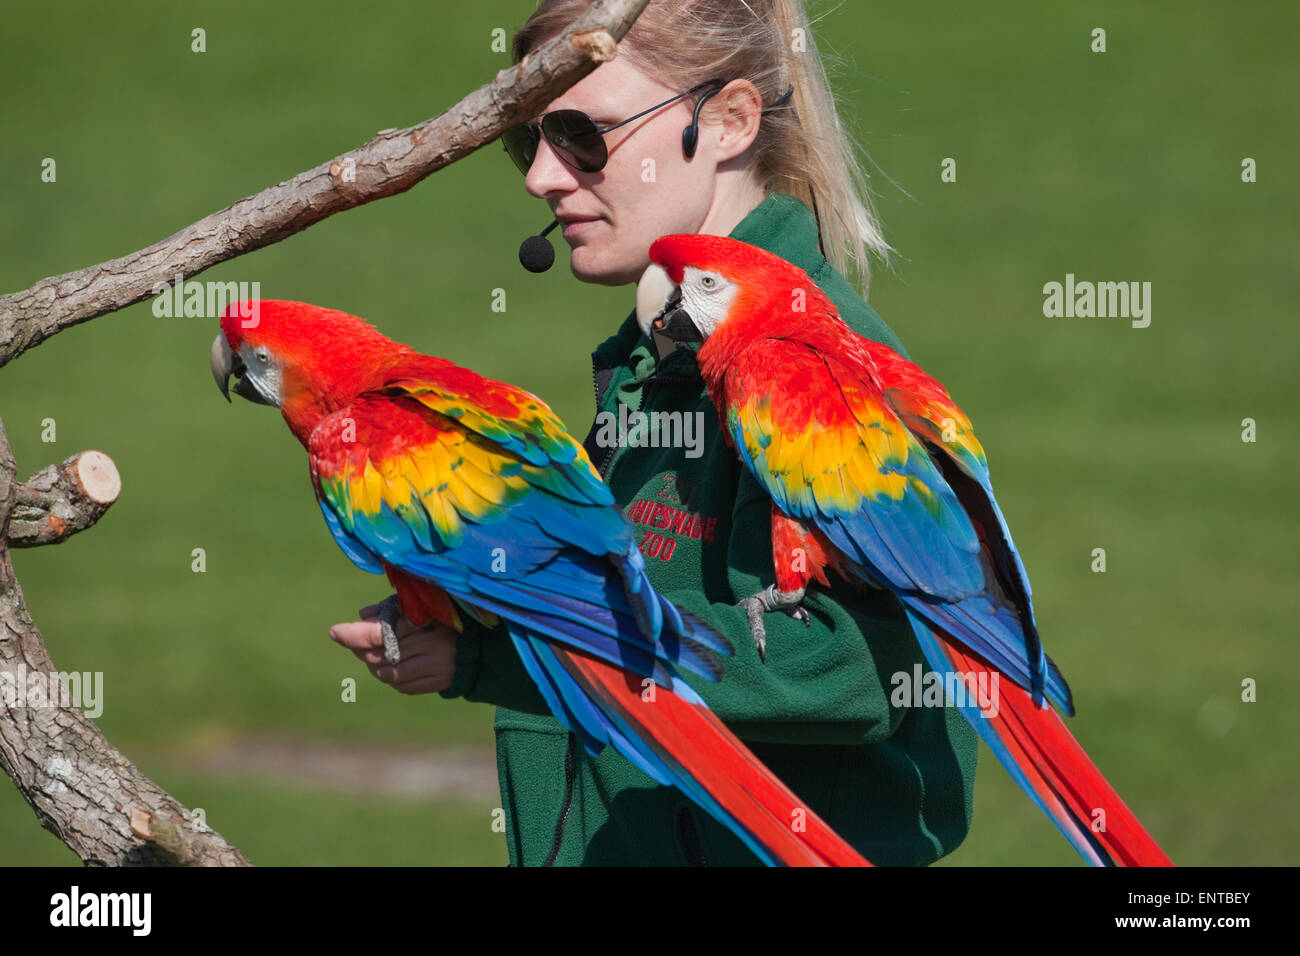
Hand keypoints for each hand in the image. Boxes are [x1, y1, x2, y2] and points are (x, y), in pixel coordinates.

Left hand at [329, 599, 457, 693]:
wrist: (479, 644)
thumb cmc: (441, 620)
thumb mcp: (419, 608)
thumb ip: (390, 610)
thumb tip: (361, 617)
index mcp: (425, 622)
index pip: (380, 633)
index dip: (355, 635)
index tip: (335, 632)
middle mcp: (432, 645)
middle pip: (380, 656)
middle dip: (361, 651)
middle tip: (355, 644)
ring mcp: (437, 666)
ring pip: (389, 675)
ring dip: (375, 667)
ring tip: (375, 657)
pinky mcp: (440, 683)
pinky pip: (403, 687)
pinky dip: (391, 679)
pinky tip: (392, 669)